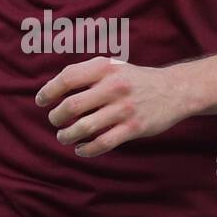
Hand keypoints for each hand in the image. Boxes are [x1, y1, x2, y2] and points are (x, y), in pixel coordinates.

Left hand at [35, 58, 190, 157]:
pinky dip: (87, 149)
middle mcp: (114, 87)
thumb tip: (54, 89)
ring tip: (64, 136)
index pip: (67, 78)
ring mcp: (124, 109)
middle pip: (72, 106)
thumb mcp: (113, 66)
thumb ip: (87, 73)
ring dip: (67, 135)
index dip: (49, 91)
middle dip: (56, 117)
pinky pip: (102, 143)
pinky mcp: (133, 128)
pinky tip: (81, 149)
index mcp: (105, 68)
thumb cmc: (135, 79)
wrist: (174, 90)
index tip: (41, 101)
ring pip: (84, 127)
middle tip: (55, 121)